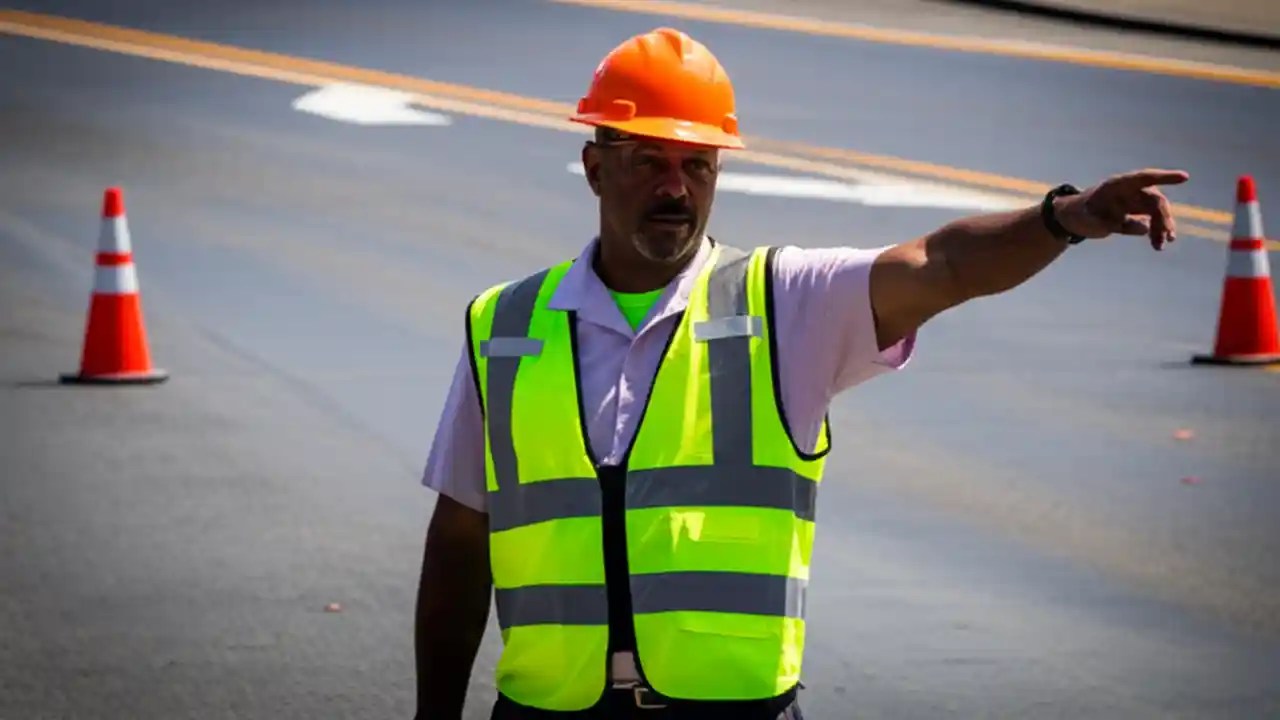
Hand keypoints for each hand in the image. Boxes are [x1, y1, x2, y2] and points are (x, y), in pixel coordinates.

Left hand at [1054, 169, 1190, 249]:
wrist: (1072, 218)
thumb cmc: (1077, 214)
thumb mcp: (1089, 220)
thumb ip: (1114, 222)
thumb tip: (1145, 227)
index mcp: (1117, 186)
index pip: (1145, 178)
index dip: (1165, 177)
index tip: (1184, 177)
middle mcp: (1129, 191)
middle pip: (1155, 201)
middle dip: (1163, 218)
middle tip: (1166, 237)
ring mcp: (1134, 202)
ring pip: (1157, 212)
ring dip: (1162, 228)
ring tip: (1161, 245)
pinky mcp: (1135, 214)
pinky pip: (1151, 222)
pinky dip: (1157, 233)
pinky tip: (1158, 245)